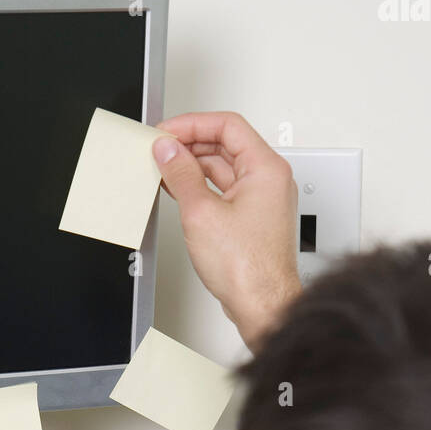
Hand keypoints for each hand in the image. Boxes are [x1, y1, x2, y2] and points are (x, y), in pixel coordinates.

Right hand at [152, 111, 301, 352]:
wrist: (262, 305)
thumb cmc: (248, 269)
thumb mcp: (202, 212)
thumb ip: (181, 174)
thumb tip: (168, 150)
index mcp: (266, 168)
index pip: (227, 125)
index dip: (192, 124)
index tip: (167, 132)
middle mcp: (269, 180)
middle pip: (226, 144)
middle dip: (190, 144)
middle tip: (161, 149)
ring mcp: (262, 200)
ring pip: (223, 168)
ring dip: (193, 166)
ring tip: (164, 168)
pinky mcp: (253, 218)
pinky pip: (225, 190)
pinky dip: (201, 186)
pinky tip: (180, 189)